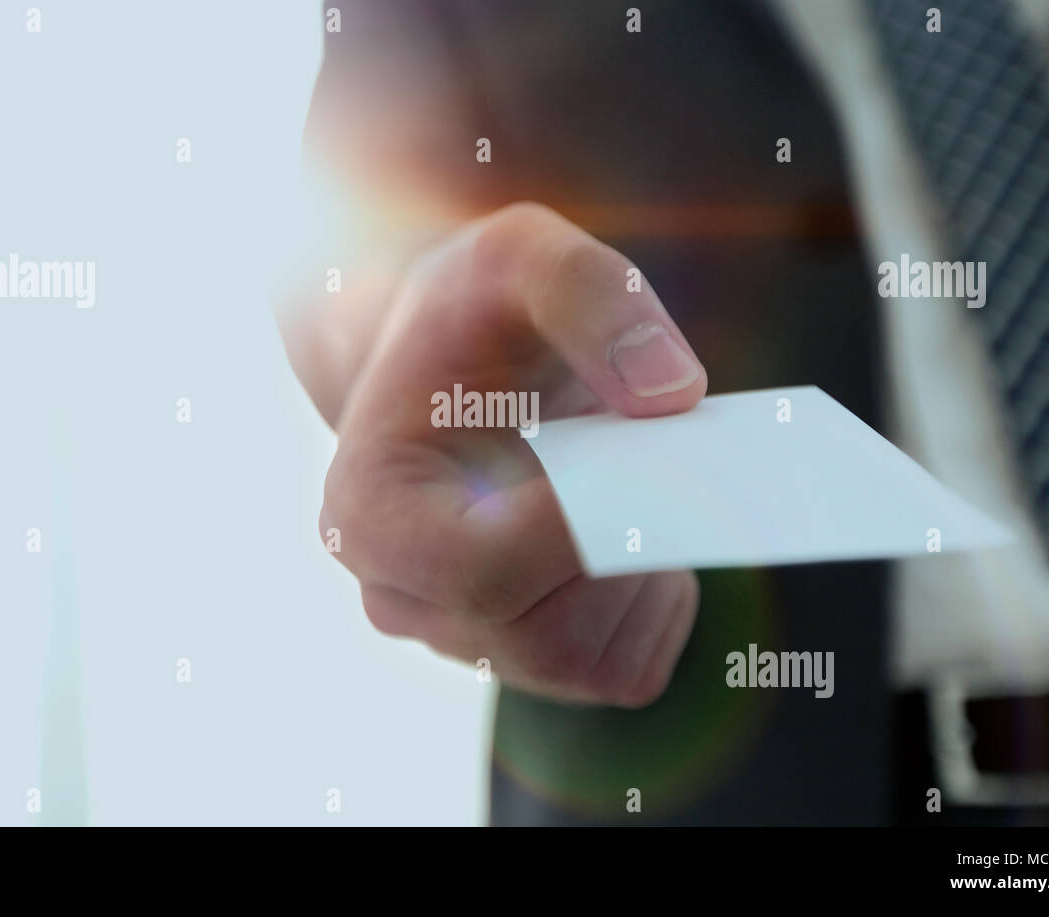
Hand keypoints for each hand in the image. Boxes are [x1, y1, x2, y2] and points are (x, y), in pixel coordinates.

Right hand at [322, 203, 706, 706]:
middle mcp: (400, 596)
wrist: (448, 368)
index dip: (585, 530)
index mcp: (369, 511)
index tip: (656, 459)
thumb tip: (675, 395)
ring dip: (647, 572)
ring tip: (642, 479)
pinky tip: (640, 527)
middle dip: (632, 548)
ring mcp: (462, 639)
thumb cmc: (473, 314)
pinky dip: (657, 602)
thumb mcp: (519, 254)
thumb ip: (590, 295)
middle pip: (545, 628)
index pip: (484, 569)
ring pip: (588, 658)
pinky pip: (624, 670)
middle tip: (679, 459)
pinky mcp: (527, 657)